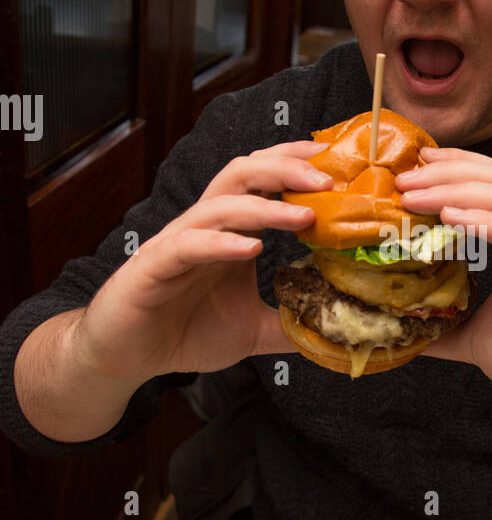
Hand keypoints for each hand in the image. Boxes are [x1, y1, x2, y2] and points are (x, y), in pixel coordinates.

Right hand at [71, 142, 332, 383]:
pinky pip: (186, 245)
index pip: (263, 180)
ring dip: (265, 207)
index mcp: (230, 232)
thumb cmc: (184, 332)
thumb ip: (291, 323)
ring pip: (219, 205)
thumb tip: (337, 328)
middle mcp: (205, 227)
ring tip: (305, 215)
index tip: (337, 163)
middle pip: (243, 174)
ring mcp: (177, 243)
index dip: (296, 164)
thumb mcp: (253, 331)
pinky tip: (249, 247)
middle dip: (287, 169)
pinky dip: (219, 242)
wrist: (126, 357)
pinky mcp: (152, 267)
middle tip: (329, 180)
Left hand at [395, 148, 491, 426]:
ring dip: (459, 190)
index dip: (456, 169)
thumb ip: (445, 326)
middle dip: (449, 173)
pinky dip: (487, 220)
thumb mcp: (478, 338)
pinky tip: (452, 217)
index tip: (413, 167)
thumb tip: (405, 329)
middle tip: (405, 178)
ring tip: (418, 195)